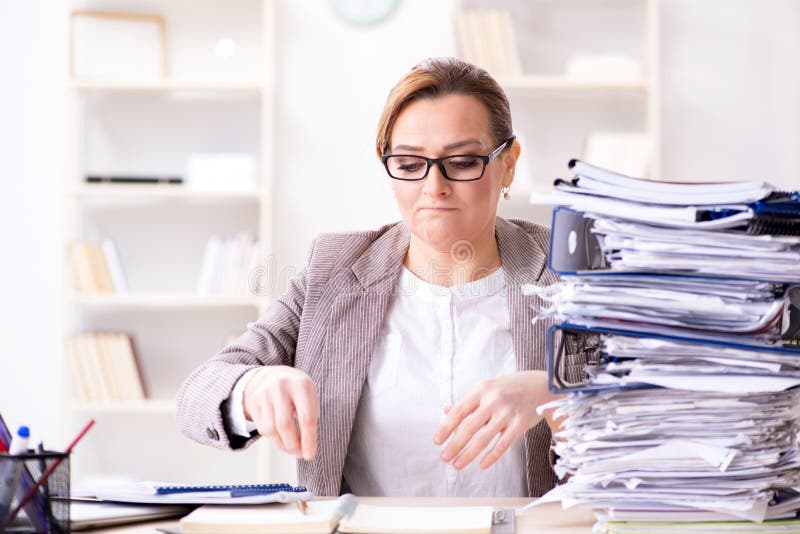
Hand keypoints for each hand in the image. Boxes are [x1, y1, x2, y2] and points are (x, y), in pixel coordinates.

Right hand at [243, 365, 318, 460]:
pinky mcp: (254, 402)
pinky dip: (273, 439)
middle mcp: (282, 387)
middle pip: (285, 425)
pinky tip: (281, 438)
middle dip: (293, 445)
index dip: (309, 440)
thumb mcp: (310, 397)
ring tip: (291, 447)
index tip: (310, 455)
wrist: (273, 375)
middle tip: (299, 454)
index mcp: (302, 385)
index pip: (306, 418)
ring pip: (271, 430)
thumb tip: (306, 448)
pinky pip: (263, 429)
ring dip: (282, 445)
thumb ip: (310, 418)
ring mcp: (265, 394)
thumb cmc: (297, 391)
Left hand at [433, 371, 562, 470]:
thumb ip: (469, 401)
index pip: (459, 411)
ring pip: (484, 438)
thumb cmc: (511, 387)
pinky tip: (481, 464)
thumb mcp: (488, 388)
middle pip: (469, 427)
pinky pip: (503, 444)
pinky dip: (491, 456)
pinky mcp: (520, 424)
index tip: (437, 441)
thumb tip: (446, 411)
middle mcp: (493, 400)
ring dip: (468, 454)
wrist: (542, 386)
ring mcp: (507, 413)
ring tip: (457, 464)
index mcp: (482, 389)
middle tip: (444, 457)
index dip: (446, 427)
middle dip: (454, 444)